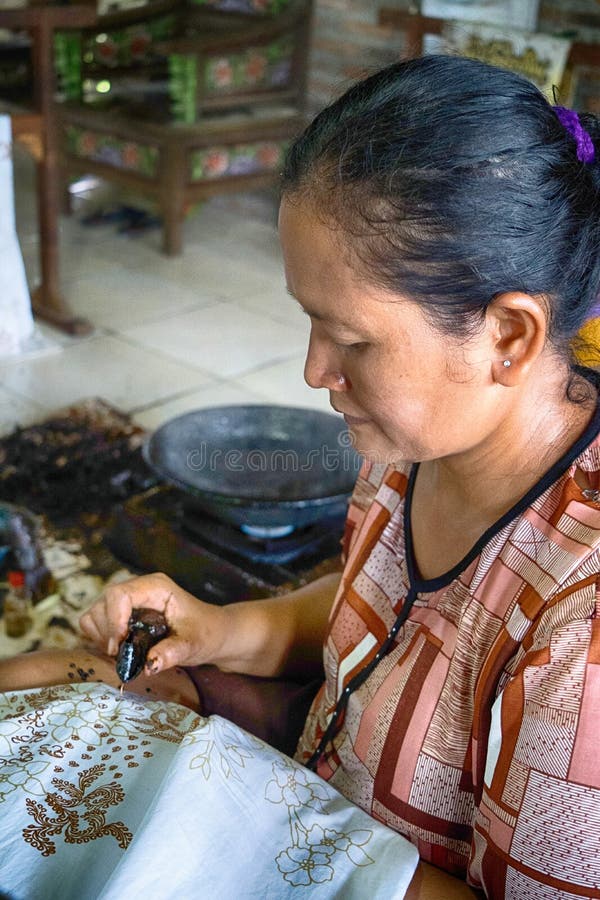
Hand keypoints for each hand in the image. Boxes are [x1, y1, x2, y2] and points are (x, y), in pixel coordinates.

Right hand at [79, 572, 226, 673]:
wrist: (209, 633)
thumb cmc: (204, 633)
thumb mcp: (193, 644)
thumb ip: (172, 652)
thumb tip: (148, 665)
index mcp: (155, 587)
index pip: (119, 594)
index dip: (113, 619)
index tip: (120, 645)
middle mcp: (138, 589)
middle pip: (103, 603)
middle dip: (107, 632)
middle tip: (122, 654)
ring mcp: (127, 600)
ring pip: (95, 613)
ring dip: (102, 636)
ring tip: (122, 651)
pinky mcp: (121, 613)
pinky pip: (95, 622)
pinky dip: (100, 638)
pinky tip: (120, 648)